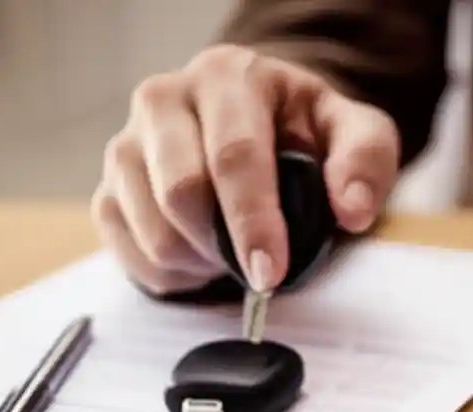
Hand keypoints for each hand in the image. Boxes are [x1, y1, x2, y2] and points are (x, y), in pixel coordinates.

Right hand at [91, 45, 399, 294]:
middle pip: (181, 194)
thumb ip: (365, 160)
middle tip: (258, 269)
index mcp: (227, 77)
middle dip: (223, 247)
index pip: (233, 156)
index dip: (253, 221)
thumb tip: (353, 209)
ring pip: (152, 231)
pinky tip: (200, 259)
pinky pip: (127, 253)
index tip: (269, 273)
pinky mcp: (107, 189)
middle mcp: (163, 100)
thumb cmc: (302, 133)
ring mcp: (126, 146)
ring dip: (199, 264)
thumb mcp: (353, 132)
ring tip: (231, 254)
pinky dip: (170, 274)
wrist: (254, 127)